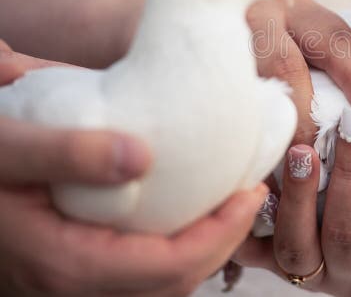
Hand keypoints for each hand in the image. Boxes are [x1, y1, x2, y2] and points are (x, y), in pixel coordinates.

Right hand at [0, 41, 266, 295]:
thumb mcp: (6, 145)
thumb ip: (63, 151)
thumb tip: (141, 158)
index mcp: (63, 262)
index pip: (168, 267)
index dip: (221, 234)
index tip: (250, 191)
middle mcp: (69, 286)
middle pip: (173, 283)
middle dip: (222, 242)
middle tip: (250, 193)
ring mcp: (70, 284)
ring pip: (158, 286)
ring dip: (202, 248)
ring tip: (228, 201)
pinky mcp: (72, 270)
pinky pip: (139, 275)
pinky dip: (175, 249)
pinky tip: (186, 210)